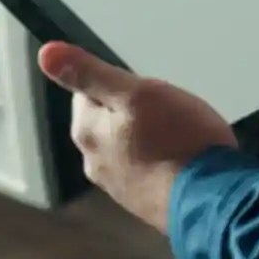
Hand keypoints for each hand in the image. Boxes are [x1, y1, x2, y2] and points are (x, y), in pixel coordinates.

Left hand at [38, 41, 237, 233]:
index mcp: (87, 132)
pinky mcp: (144, 204)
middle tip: (169, 112)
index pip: (87, 91)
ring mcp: (118, 188)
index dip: (120, 84)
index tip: (148, 91)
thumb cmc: (178, 141)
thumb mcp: (137, 94)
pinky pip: (147, 171)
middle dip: (136, 112)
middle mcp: (94, 162)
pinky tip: (185, 161)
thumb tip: (46, 54)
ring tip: (181, 136)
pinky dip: (162, 162)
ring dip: (149, 139)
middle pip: (109, 121)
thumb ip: (90, 73)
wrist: (213, 201)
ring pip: (128, 147)